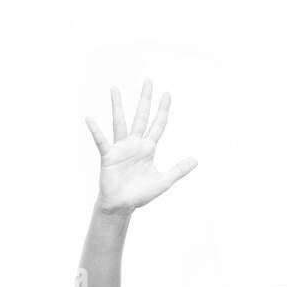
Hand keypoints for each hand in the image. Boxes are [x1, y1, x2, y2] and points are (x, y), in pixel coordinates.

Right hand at [85, 79, 197, 213]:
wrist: (122, 206)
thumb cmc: (140, 194)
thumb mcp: (163, 182)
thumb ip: (178, 170)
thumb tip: (196, 160)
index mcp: (148, 148)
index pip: (158, 124)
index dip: (163, 110)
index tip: (167, 93)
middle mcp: (135, 144)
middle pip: (141, 116)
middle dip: (145, 99)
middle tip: (148, 80)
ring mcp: (121, 148)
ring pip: (120, 122)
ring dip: (117, 105)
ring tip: (115, 88)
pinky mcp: (108, 156)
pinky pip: (102, 141)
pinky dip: (96, 130)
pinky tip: (90, 119)